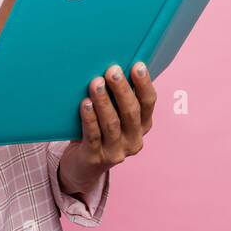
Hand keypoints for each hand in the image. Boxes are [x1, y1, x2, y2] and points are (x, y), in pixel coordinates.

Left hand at [58, 61, 155, 189]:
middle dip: (122, 89)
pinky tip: (85, 104)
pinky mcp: (96, 158)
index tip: (137, 65)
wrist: (82, 166)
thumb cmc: (99, 130)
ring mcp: (116, 152)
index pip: (148, 103)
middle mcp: (134, 140)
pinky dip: (90, 118)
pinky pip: (93, 136)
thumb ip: (117, 97)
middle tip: (112, 70)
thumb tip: (113, 64)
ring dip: (104, 101)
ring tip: (95, 83)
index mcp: (143, 126)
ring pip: (112, 124)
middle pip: (131, 112)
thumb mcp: (114, 115)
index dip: (144, 84)